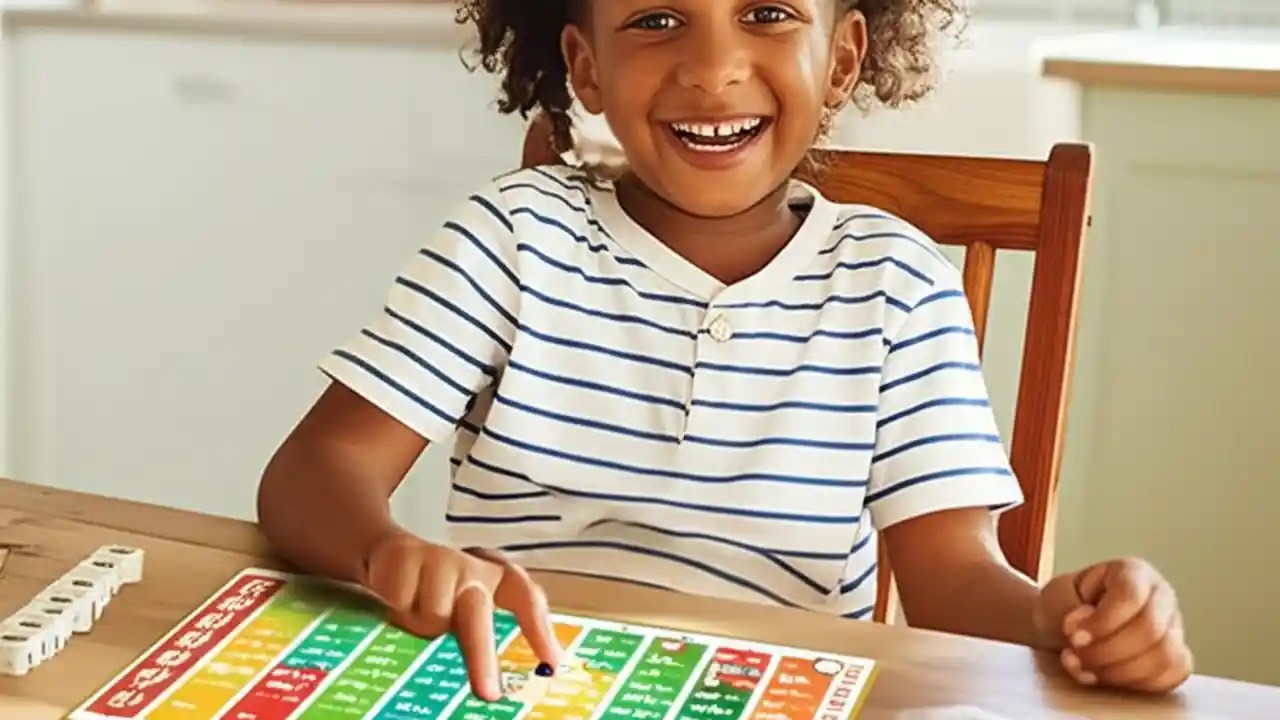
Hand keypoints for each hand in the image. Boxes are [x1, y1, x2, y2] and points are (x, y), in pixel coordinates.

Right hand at [360, 527, 560, 700]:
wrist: (386, 555)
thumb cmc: (434, 590)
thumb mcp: (463, 609)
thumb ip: (479, 635)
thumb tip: (492, 690)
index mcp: (496, 577)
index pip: (526, 598)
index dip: (540, 629)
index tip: (553, 662)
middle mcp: (473, 567)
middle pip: (479, 613)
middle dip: (482, 657)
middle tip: (487, 693)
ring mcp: (440, 559)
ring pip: (433, 613)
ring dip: (421, 624)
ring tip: (414, 613)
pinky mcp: (407, 555)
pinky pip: (402, 601)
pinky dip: (397, 608)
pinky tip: (395, 598)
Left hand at [1035, 558, 1191, 692]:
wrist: (1066, 627)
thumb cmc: (1065, 605)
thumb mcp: (1056, 596)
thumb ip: (1068, 608)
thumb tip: (1084, 626)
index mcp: (1133, 572)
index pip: (1129, 596)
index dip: (1102, 622)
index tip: (1073, 637)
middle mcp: (1161, 597)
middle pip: (1150, 630)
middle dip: (1107, 652)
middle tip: (1075, 657)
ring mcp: (1174, 628)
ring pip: (1164, 658)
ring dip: (1119, 673)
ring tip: (1085, 670)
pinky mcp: (1175, 657)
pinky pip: (1171, 677)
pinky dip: (1136, 684)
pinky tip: (1107, 678)